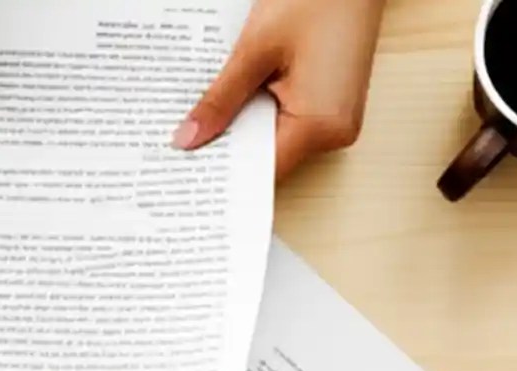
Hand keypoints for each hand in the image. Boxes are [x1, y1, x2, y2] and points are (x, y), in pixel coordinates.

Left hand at [172, 0, 385, 179]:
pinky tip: (232, 100)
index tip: (185, 172)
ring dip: (241, 126)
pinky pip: (288, 118)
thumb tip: (188, 139)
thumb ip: (220, 100)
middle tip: (180, 144)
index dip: (222, 172)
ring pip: (275, 137)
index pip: (262, 171)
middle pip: (268, 156)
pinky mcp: (331, 101)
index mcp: (321, 125)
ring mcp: (336, 117)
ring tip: (200, 121)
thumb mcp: (254, 50)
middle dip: (227, 146)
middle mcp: (335, 130)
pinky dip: (259, 110)